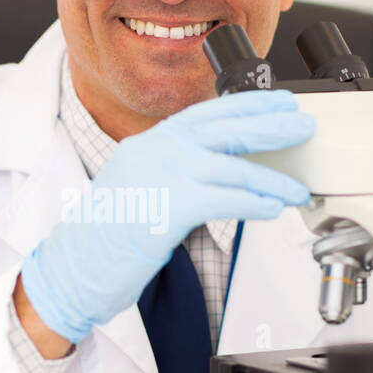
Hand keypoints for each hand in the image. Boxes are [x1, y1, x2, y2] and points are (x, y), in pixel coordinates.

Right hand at [20, 90, 314, 343]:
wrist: (70, 268)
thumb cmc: (105, 237)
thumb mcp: (140, 187)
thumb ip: (175, 172)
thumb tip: (223, 174)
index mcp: (150, 143)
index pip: (208, 113)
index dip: (248, 106)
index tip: (279, 104)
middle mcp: (156, 150)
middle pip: (225, 128)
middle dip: (270, 125)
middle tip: (302, 125)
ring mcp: (160, 176)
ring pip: (232, 167)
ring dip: (272, 178)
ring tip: (297, 189)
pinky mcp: (167, 208)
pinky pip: (223, 200)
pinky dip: (254, 202)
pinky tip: (272, 208)